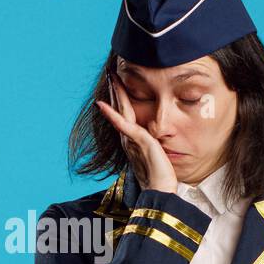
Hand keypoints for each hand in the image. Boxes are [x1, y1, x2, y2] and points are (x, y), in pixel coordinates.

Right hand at [95, 73, 177, 192]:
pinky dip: (112, 114)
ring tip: (111, 77)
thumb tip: (156, 138)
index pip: (124, 113)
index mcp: (132, 140)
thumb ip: (152, 144)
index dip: (119, 98)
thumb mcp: (156, 154)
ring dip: (114, 93)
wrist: (160, 191)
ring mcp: (130, 140)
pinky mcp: (137, 141)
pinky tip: (103, 105)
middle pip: (119, 108)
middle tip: (110, 72)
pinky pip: (123, 124)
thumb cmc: (160, 176)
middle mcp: (127, 138)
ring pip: (120, 111)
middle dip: (114, 90)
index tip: (116, 83)